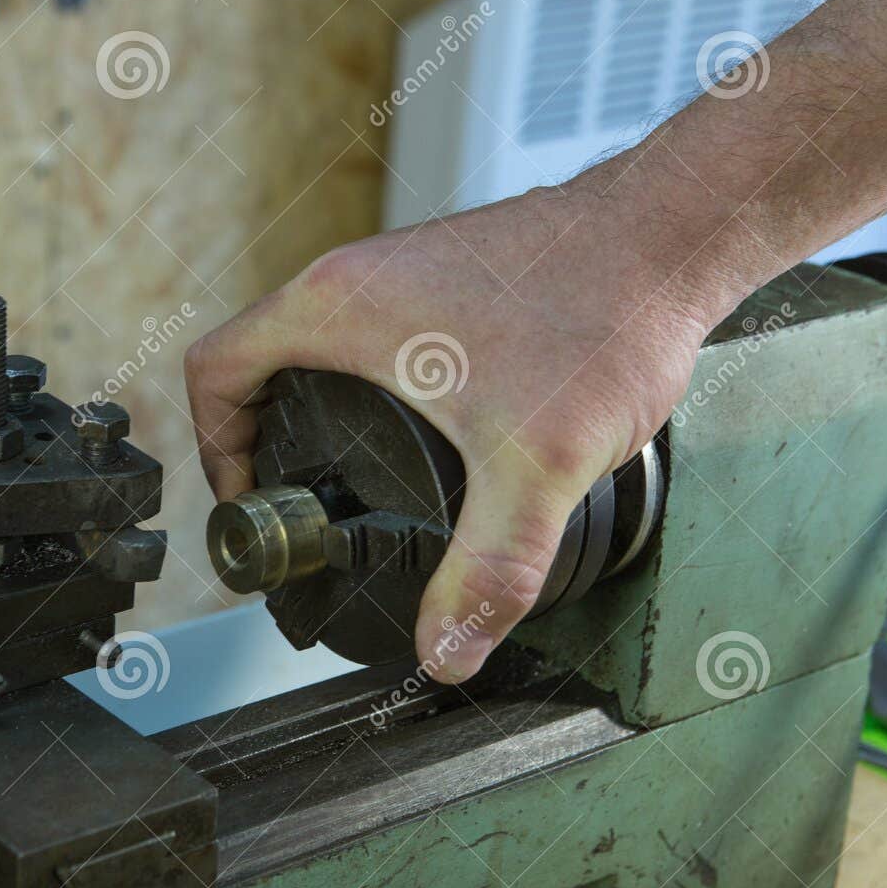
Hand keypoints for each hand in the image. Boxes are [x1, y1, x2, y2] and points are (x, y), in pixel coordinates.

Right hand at [185, 156, 752, 681]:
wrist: (673, 237)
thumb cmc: (602, 312)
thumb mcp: (535, 468)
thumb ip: (487, 572)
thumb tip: (445, 650)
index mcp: (337, 309)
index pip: (214, 371)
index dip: (212, 452)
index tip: (250, 506)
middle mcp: (356, 278)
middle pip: (257, 363)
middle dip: (261, 443)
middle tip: (299, 512)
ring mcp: (401, 270)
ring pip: (316, 345)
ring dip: (313, 412)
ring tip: (351, 482)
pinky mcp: (445, 278)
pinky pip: (370, 334)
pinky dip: (365, 387)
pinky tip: (422, 437)